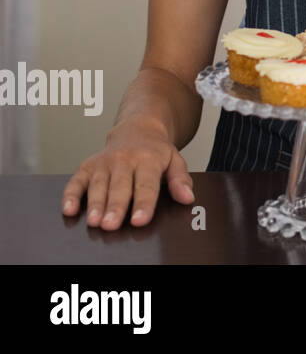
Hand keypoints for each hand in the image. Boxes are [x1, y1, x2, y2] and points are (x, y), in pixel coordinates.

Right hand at [62, 118, 193, 228]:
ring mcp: (104, 163)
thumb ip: (181, 180)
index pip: (146, 185)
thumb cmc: (156, 151)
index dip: (143, 204)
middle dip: (115, 206)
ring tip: (94, 221)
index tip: (139, 220)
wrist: (138, 129)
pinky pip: (76, 180)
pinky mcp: (87, 166)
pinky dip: (70, 195)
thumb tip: (188, 197)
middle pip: (120, 186)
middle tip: (111, 225)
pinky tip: (68, 209)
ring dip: (95, 203)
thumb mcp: (175, 161)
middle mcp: (124, 160)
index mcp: (148, 159)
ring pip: (98, 184)